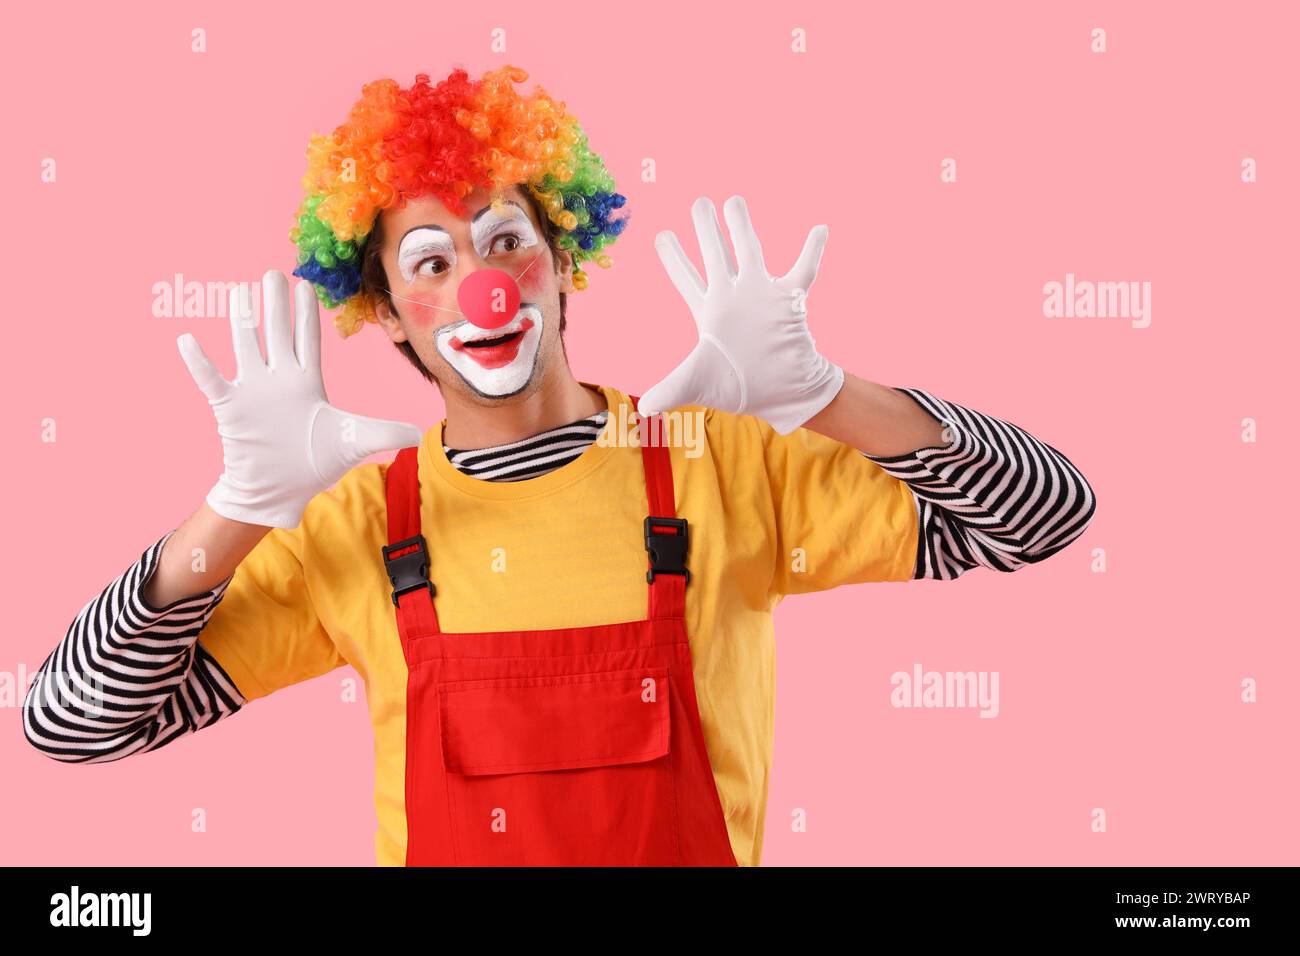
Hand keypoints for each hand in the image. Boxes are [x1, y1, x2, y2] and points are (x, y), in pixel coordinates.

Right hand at [177, 269, 423, 528]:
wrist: (279, 491)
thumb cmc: (315, 464)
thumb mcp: (355, 442)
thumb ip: (385, 431)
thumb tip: (419, 433)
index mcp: (307, 382)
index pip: (307, 339)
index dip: (305, 313)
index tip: (306, 285)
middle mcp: (278, 379)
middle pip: (276, 332)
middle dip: (275, 303)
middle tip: (272, 272)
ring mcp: (252, 390)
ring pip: (246, 344)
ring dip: (242, 318)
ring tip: (239, 290)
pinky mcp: (230, 407)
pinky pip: (211, 378)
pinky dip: (200, 361)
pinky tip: (188, 339)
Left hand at [638, 195, 843, 434]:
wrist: (780, 393)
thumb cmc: (738, 388)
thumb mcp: (697, 384)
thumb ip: (670, 389)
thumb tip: (642, 407)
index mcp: (708, 311)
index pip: (686, 279)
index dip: (673, 258)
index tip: (661, 235)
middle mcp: (733, 297)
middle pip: (716, 255)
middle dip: (706, 229)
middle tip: (698, 202)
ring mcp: (761, 295)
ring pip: (751, 251)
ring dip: (742, 227)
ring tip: (734, 201)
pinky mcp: (789, 300)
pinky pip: (803, 270)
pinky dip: (812, 250)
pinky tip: (819, 229)